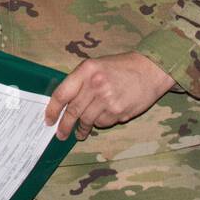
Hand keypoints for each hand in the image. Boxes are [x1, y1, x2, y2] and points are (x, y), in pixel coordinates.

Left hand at [44, 52, 175, 141]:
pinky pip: (102, 123)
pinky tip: (102, 118)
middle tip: (60, 134)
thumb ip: (80, 81)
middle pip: (73, 111)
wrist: (151, 70)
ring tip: (79, 133)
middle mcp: (95, 84)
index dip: (53, 109)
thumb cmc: (122, 67)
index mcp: (87, 69)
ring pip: (87, 120)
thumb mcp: (97, 65)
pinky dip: (99, 123)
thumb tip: (63, 103)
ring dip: (81, 129)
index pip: (62, 93)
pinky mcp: (118, 111)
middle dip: (64, 125)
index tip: (49, 119)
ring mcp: (107, 99)